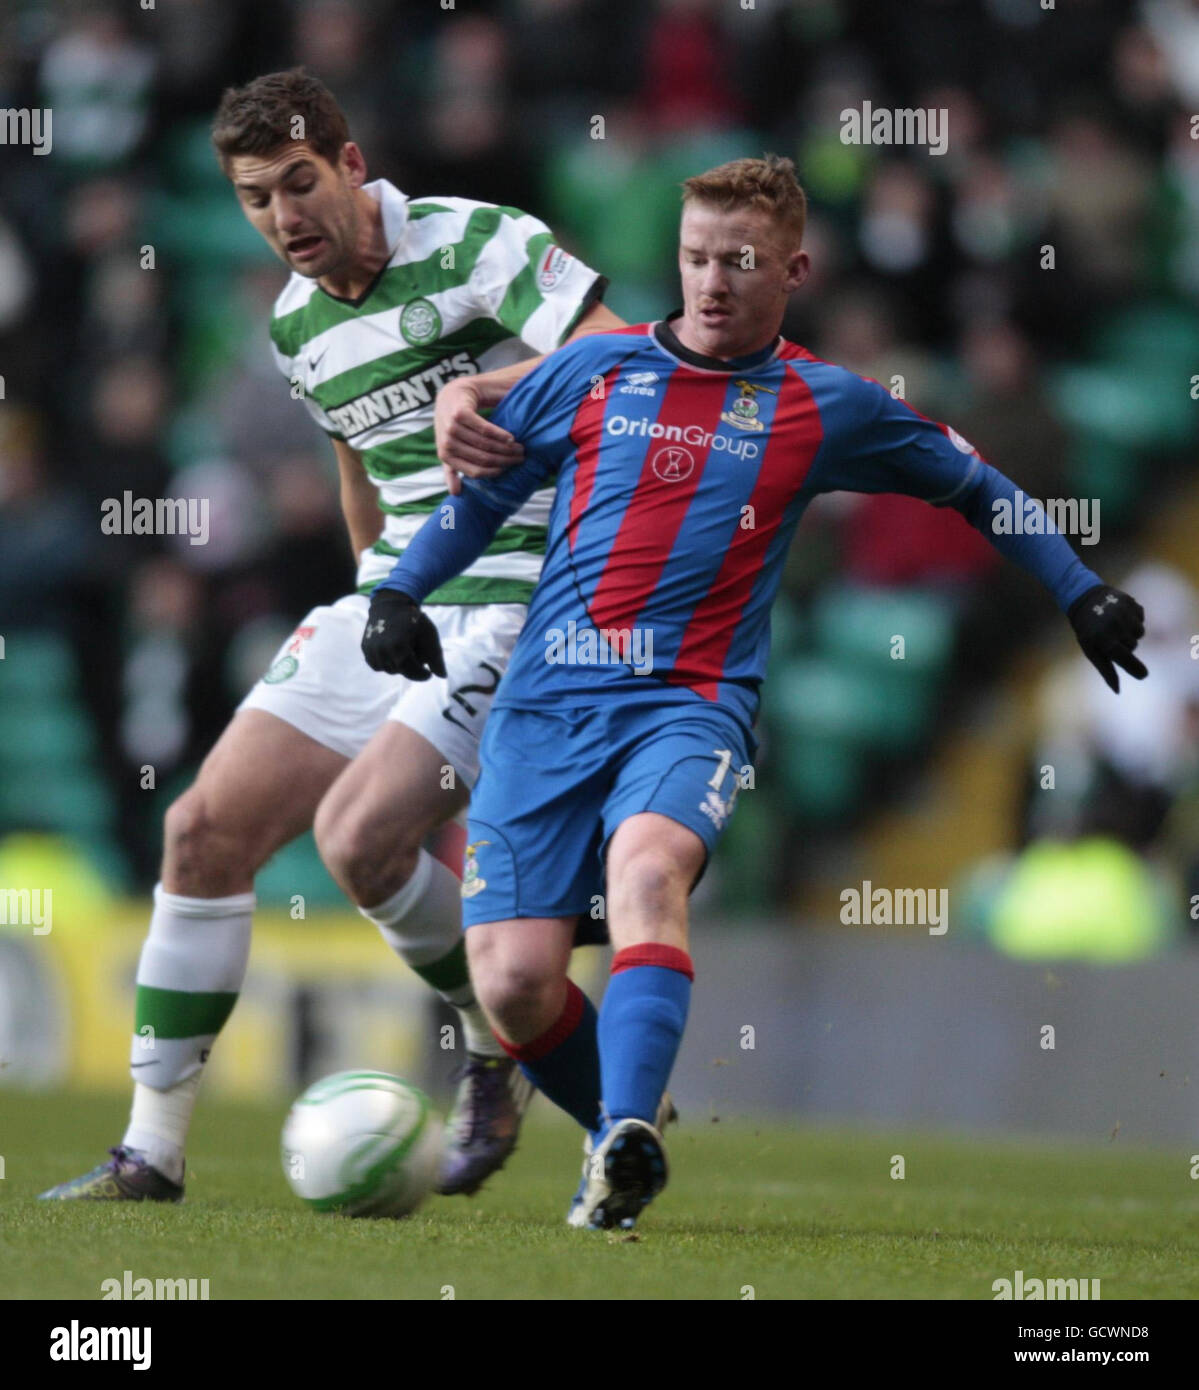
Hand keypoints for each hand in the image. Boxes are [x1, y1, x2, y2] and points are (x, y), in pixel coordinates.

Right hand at [361, 588, 446, 679]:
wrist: (391, 604)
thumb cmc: (413, 619)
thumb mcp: (429, 634)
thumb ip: (436, 657)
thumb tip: (442, 677)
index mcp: (398, 647)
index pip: (411, 671)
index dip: (421, 675)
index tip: (429, 674)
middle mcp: (382, 650)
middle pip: (400, 671)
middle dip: (411, 666)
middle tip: (417, 653)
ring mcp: (371, 650)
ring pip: (388, 669)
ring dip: (398, 664)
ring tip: (405, 649)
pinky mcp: (365, 648)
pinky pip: (377, 664)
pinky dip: (386, 662)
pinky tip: (393, 650)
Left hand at [435, 376, 522, 496]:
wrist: (454, 394)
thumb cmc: (455, 423)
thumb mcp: (450, 447)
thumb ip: (452, 469)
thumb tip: (456, 493)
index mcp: (445, 455)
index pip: (476, 471)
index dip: (495, 472)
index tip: (510, 468)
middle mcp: (447, 443)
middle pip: (482, 457)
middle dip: (505, 460)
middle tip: (520, 458)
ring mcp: (452, 428)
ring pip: (485, 444)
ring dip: (506, 448)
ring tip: (519, 448)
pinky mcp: (460, 414)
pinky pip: (485, 429)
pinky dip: (500, 435)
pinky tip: (511, 437)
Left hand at [1067, 584, 1147, 692]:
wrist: (1084, 598)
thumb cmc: (1087, 630)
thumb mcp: (1091, 650)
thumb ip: (1106, 670)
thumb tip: (1118, 691)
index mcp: (1104, 640)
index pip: (1126, 658)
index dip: (1136, 669)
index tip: (1143, 675)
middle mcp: (1116, 626)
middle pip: (1133, 646)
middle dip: (1124, 645)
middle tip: (1109, 636)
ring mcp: (1125, 613)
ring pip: (1140, 632)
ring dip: (1130, 632)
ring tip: (1114, 625)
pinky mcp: (1132, 603)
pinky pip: (1141, 618)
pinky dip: (1133, 619)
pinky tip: (1120, 614)